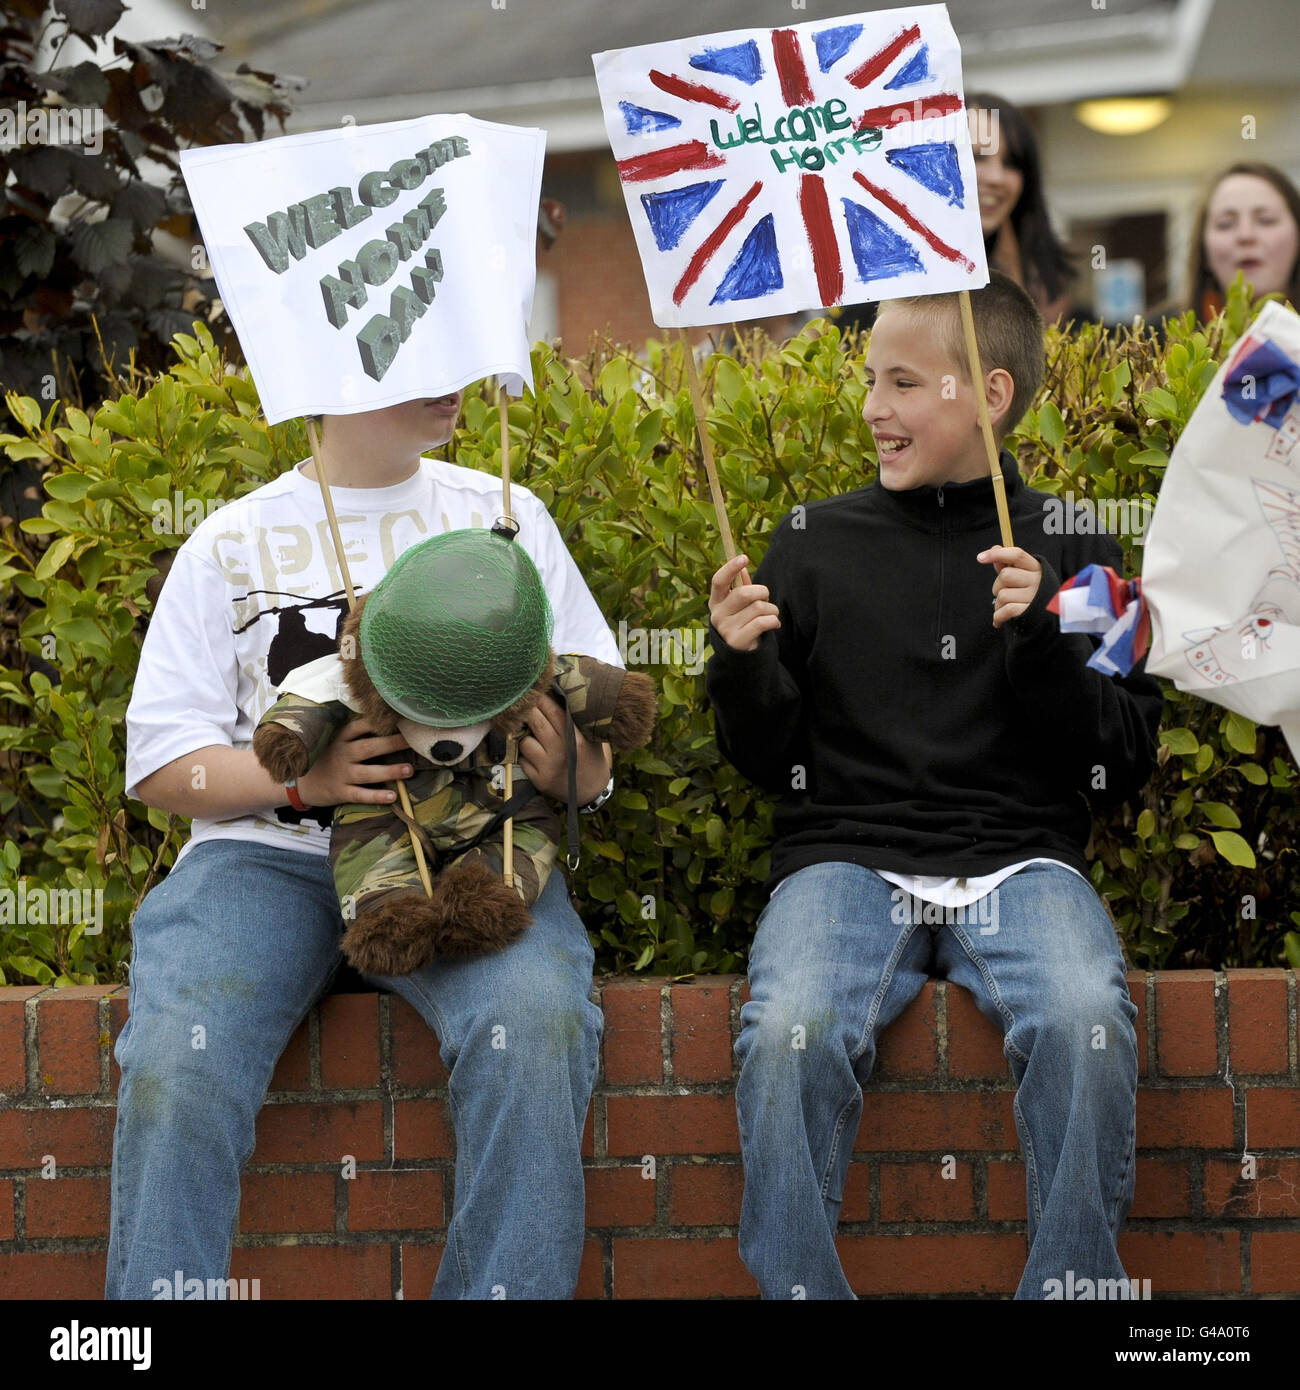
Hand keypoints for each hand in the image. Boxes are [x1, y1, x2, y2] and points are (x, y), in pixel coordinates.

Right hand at [296, 718, 412, 805]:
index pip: (360, 726)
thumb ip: (354, 733)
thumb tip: (385, 718)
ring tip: (409, 770)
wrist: (297, 782)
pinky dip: (376, 796)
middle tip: (412, 741)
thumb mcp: (333, 740)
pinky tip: (392, 796)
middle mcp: (341, 754)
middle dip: (391, 743)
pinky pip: (360, 795)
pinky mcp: (340, 792)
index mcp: (340, 737)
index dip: (379, 722)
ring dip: (390, 771)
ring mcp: (341, 773)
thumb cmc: (324, 757)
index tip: (399, 718)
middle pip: (368, 747)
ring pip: (367, 773)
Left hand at [516, 693, 610, 803]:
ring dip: (526, 736)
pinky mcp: (539, 779)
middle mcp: (561, 752)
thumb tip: (556, 691)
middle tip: (525, 703)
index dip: (542, 698)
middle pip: (536, 722)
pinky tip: (535, 754)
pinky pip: (522, 759)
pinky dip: (525, 754)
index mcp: (576, 739)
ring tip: (534, 736)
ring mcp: (548, 767)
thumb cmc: (589, 756)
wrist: (591, 790)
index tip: (535, 689)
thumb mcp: (591, 736)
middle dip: (528, 710)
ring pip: (525, 741)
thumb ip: (576, 718)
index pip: (554, 711)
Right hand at [708, 552, 779, 651]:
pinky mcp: (737, 641)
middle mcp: (717, 615)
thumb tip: (742, 569)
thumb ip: (742, 587)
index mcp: (716, 601)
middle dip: (763, 593)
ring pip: (758, 607)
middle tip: (766, 599)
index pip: (718, 581)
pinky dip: (773, 621)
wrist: (743, 655)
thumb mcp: (741, 605)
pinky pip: (762, 622)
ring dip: (772, 610)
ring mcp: (725, 629)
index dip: (730, 568)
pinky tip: (774, 624)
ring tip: (771, 615)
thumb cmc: (744, 622)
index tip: (744, 558)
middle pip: (744, 593)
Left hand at [977, 546, 1041, 626]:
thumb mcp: (1023, 576)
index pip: (1016, 554)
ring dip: (998, 604)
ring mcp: (1034, 596)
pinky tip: (999, 620)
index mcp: (1035, 567)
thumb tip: (995, 548)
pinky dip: (998, 617)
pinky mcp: (1030, 612)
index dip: (997, 554)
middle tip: (1006, 593)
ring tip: (1006, 607)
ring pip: (1002, 595)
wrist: (1049, 617)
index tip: (980, 558)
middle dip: (998, 586)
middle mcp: (1037, 580)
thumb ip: (1008, 564)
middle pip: (1005, 576)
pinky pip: (1005, 610)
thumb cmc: (1031, 593)